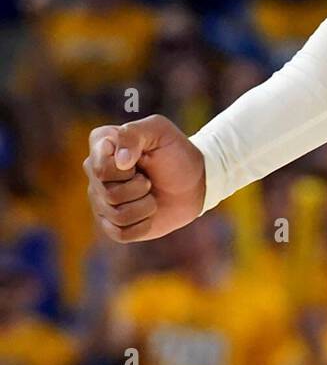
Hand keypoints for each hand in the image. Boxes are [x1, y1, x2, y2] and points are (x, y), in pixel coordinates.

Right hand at [84, 115, 205, 242]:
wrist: (194, 182)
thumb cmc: (176, 152)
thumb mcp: (159, 131)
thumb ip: (133, 134)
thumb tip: (120, 162)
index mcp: (101, 145)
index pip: (100, 168)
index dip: (126, 170)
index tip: (141, 158)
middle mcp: (95, 173)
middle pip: (108, 194)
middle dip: (139, 187)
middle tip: (149, 178)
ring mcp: (101, 200)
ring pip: (116, 215)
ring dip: (145, 206)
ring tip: (151, 193)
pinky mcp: (112, 225)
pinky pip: (120, 233)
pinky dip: (143, 224)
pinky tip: (150, 212)